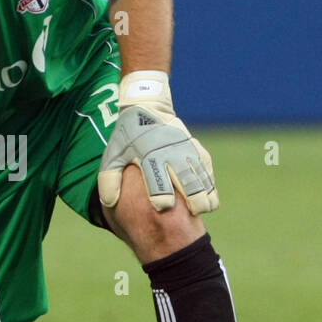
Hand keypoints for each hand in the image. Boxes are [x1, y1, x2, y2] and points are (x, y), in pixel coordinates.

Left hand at [97, 71, 218, 214]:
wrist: (146, 109)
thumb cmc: (127, 139)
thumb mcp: (112, 155)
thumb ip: (109, 179)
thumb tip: (109, 202)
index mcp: (148, 156)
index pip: (156, 178)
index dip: (161, 195)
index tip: (164, 208)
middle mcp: (170, 153)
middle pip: (185, 177)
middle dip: (193, 195)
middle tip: (197, 212)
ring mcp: (185, 149)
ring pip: (199, 172)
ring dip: (206, 190)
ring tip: (209, 208)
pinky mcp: (195, 147)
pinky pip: (205, 165)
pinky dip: (210, 180)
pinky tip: (212, 196)